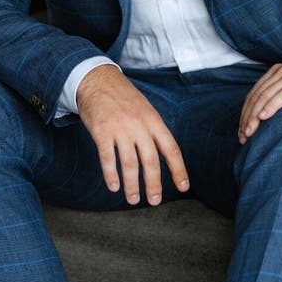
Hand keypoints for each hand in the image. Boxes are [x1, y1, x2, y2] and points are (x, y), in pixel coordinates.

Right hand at [76, 64, 189, 205]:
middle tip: (154, 201)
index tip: (183, 187)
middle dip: (154, 184)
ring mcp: (120, 128)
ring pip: (129, 163)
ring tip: (133, 199)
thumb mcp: (145, 109)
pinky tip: (114, 186)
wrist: (97, 80)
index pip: (170, 148)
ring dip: (132, 185)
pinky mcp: (102, 131)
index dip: (178, 169)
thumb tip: (162, 155)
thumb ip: (152, 130)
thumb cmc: (123, 98)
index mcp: (153, 120)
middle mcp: (139, 125)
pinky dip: (111, 175)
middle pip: (150, 160)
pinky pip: (107, 158)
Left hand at [238, 63, 281, 143]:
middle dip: (247, 117)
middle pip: (257, 95)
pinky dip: (271, 105)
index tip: (241, 132)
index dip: (245, 113)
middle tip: (243, 136)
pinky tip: (263, 117)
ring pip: (267, 95)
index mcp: (277, 72)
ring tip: (249, 132)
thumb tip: (262, 120)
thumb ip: (280, 98)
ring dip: (255, 115)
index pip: (254, 94)